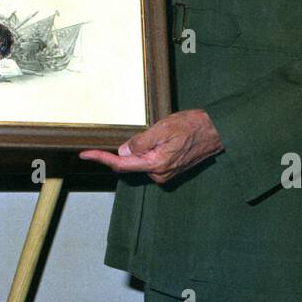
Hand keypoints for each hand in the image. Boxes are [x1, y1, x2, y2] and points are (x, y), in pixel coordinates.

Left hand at [80, 109, 222, 183]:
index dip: (101, 159)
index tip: (85, 154)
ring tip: (163, 131)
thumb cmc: (192, 127)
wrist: (216, 131)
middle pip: (131, 163)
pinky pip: (150, 160)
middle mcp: (159, 174)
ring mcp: (165, 173)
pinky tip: (164, 137)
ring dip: (143, 147)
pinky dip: (149, 149)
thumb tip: (123, 152)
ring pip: (141, 160)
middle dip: (130, 147)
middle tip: (150, 129)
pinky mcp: (169, 169)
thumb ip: (141, 142)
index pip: (121, 165)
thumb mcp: (163, 128)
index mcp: (156, 165)